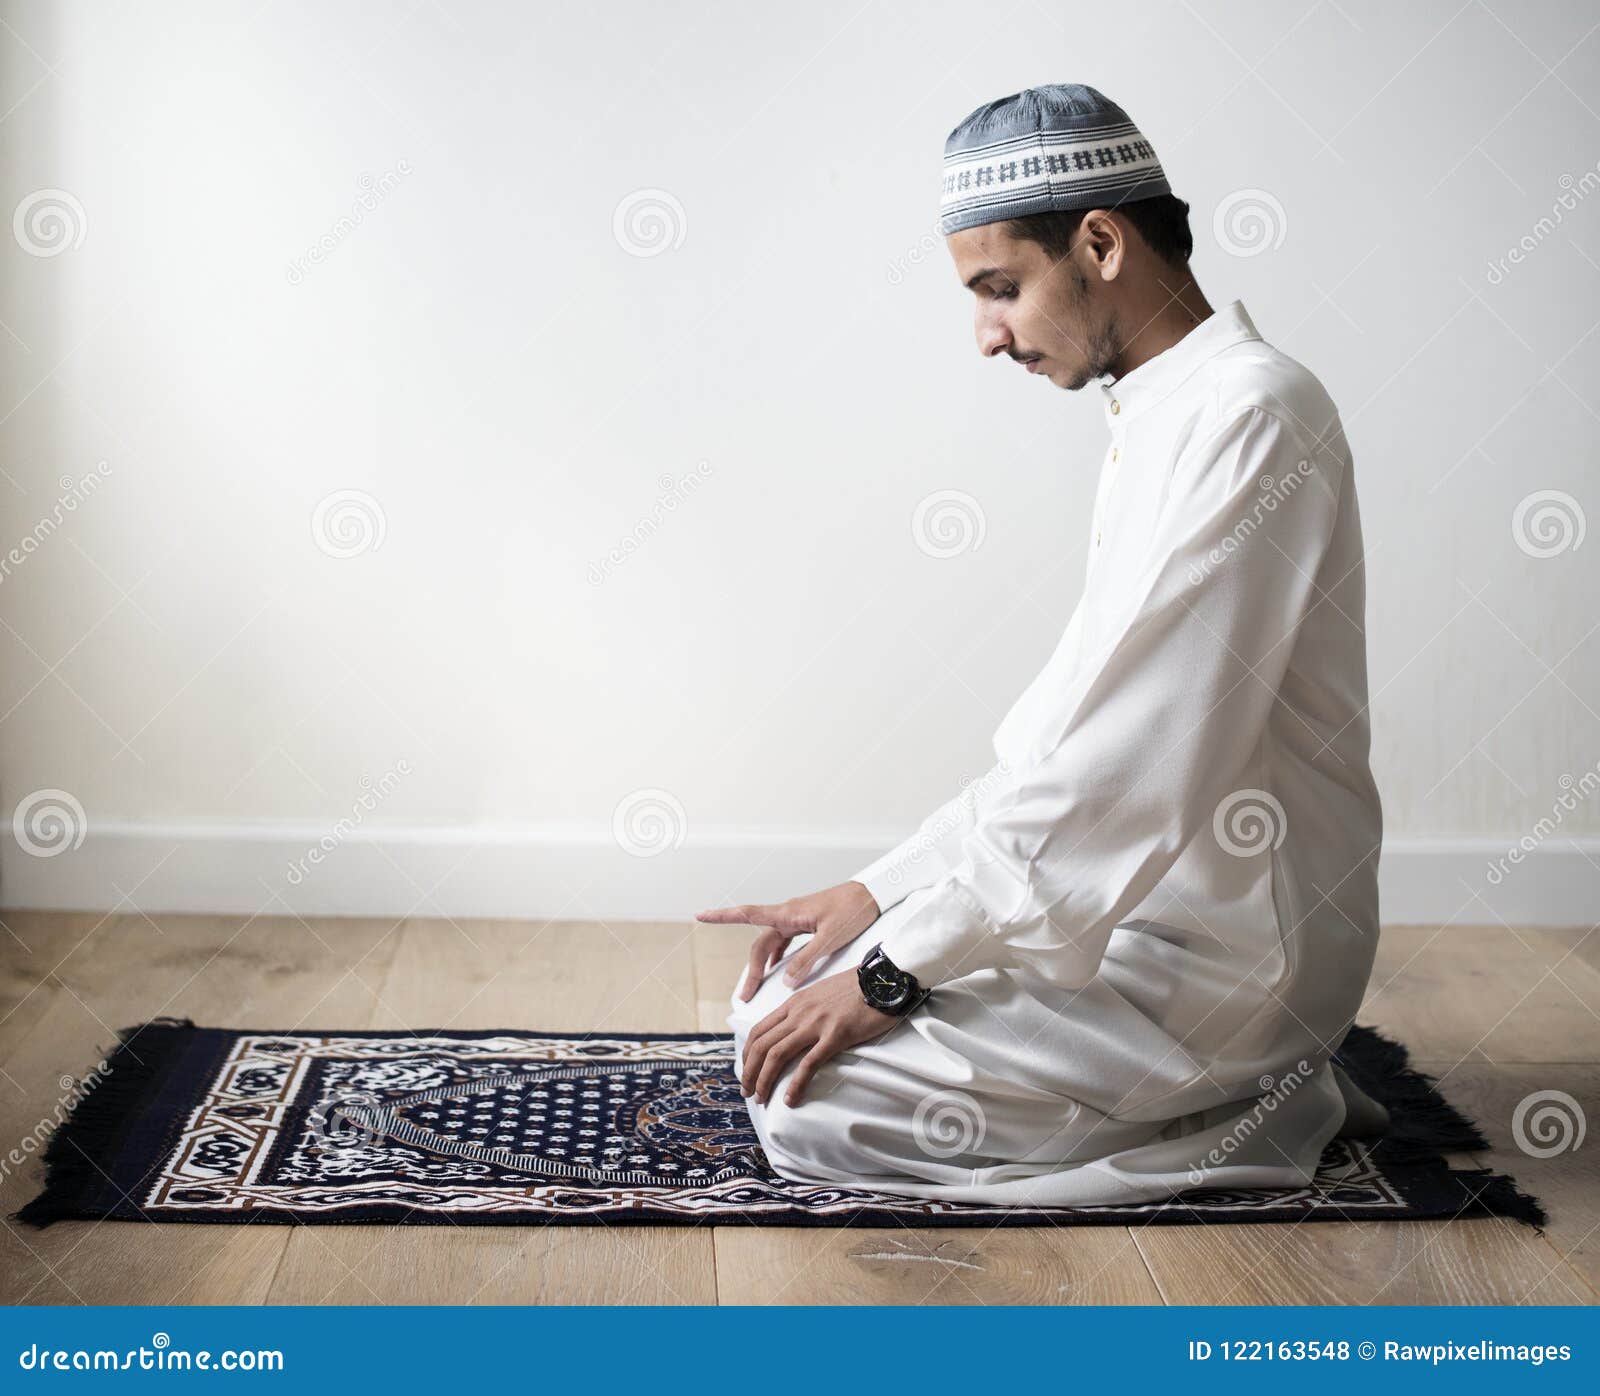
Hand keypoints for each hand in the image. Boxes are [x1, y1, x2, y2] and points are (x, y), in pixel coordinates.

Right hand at [696, 880, 880, 1001]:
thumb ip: (807, 959)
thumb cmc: (854, 910)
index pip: (748, 914)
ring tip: (756, 988)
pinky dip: (779, 957)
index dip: (723, 916)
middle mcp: (789, 914)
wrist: (875, 894)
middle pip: (760, 943)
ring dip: (763, 965)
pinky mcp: (808, 923)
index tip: (700, 915)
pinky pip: (786, 941)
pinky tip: (780, 971)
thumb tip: (785, 981)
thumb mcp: (831, 938)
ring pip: (772, 943)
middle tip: (745, 996)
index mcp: (789, 913)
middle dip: (751, 970)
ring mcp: (798, 918)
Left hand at [739, 969, 895, 1106]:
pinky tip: (790, 1099)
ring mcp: (816, 1023)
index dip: (747, 1053)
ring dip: (764, 1080)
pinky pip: (808, 1064)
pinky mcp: (836, 1035)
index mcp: (794, 1002)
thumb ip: (805, 1010)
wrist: (884, 978)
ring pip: (777, 1055)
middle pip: (762, 1045)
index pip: (759, 1030)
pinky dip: (796, 1084)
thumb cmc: (856, 988)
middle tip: (748, 1092)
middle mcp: (799, 1012)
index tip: (747, 1070)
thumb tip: (795, 1030)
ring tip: (761, 1098)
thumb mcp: (821, 993)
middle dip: (749, 1072)